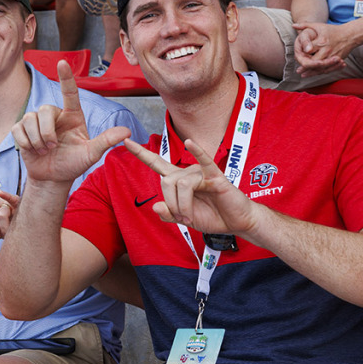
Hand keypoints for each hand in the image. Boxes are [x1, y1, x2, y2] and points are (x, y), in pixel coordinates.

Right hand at [13, 61, 130, 184]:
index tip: (62, 62)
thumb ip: (106, 141)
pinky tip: (32, 150)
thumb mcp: (91, 154)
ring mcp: (36, 123)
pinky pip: (18, 130)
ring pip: (29, 120)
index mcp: (72, 116)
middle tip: (53, 146)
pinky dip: (25, 143)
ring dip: (37, 140)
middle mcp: (55, 116)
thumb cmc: (73, 164)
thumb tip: (127, 132)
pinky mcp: (22, 131)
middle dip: (46, 131)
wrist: (53, 179)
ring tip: (44, 151)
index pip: (69, 92)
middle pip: (44, 110)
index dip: (66, 77)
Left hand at [124, 137, 262, 236]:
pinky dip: (197, 152)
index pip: (156, 163)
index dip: (141, 153)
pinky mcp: (216, 177)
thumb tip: (155, 206)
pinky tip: (190, 143)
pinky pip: (205, 162)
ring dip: (184, 206)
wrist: (236, 222)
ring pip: (181, 184)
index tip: (125, 141)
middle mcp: (187, 173)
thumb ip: (168, 215)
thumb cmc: (211, 216)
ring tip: (191, 218)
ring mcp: (201, 173)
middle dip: (171, 203)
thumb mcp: (184, 219)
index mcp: (178, 180)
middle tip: (182, 219)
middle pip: (166, 181)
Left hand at [292, 22, 354, 76]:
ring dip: (312, 72)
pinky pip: (329, 68)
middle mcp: (327, 50)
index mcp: (321, 41)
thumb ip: (305, 25)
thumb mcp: (319, 26)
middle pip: (314, 62)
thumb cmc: (333, 30)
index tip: (297, 58)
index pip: (308, 51)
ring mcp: (333, 56)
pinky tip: (314, 74)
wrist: (351, 34)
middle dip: (306, 67)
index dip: (302, 55)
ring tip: (304, 75)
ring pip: (321, 67)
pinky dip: (321, 72)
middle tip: (298, 71)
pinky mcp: (338, 60)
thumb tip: (293, 25)